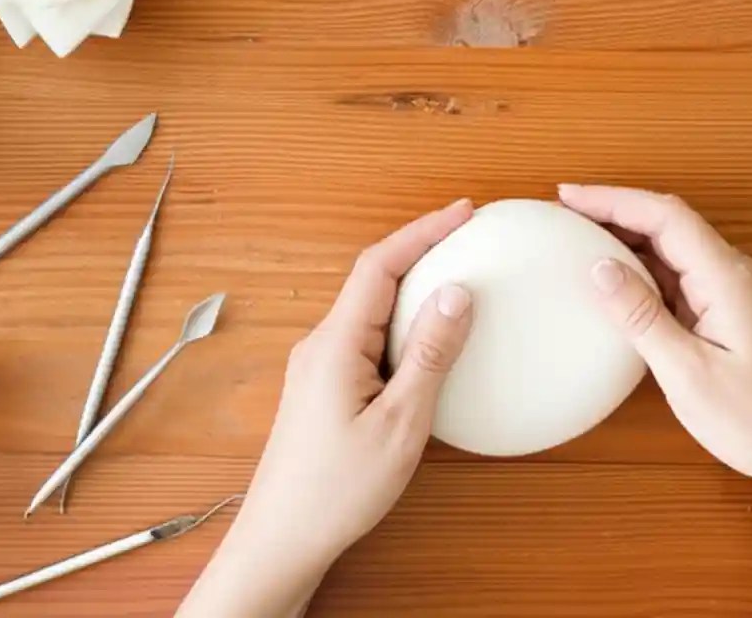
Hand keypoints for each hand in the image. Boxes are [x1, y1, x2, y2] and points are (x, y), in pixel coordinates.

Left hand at [179, 199, 474, 617]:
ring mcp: (319, 368)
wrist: (282, 540)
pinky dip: (401, 326)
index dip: (422, 230)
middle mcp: (321, 346)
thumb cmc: (336, 490)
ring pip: (370, 310)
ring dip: (412, 290)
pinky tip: (428, 341)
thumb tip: (457, 294)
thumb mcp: (400, 423)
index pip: (379, 264)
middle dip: (421, 251)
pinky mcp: (324, 389)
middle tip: (468, 239)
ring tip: (458, 283)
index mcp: (335, 345)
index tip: (463, 211)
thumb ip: (429, 355)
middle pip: (373, 279)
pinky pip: (367, 339)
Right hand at [561, 185, 751, 617]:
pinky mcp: (731, 314)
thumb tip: (598, 267)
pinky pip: (682, 276)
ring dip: (628, 239)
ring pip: (674, 249)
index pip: (664, 215)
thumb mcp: (688, 372)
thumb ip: (641, 316)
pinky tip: (616, 282)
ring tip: (579, 240)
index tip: (566, 195)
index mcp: (726, 277)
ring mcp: (734, 293)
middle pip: (669, 223)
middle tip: (563, 215)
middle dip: (615, 211)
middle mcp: (733, 274)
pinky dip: (645, 270)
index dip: (612, 198)